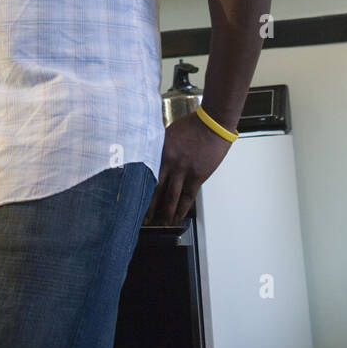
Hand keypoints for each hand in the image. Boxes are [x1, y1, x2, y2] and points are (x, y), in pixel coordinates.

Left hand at [144, 111, 232, 227]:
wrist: (212, 124)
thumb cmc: (191, 125)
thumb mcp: (167, 133)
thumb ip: (158, 148)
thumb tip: (150, 159)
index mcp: (159, 152)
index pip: (145, 176)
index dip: (140, 191)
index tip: (134, 201)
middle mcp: (169, 163)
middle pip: (156, 189)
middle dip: (149, 207)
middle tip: (143, 219)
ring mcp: (183, 171)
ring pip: (171, 197)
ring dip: (166, 212)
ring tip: (162, 223)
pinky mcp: (197, 176)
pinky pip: (188, 196)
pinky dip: (182, 208)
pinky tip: (178, 216)